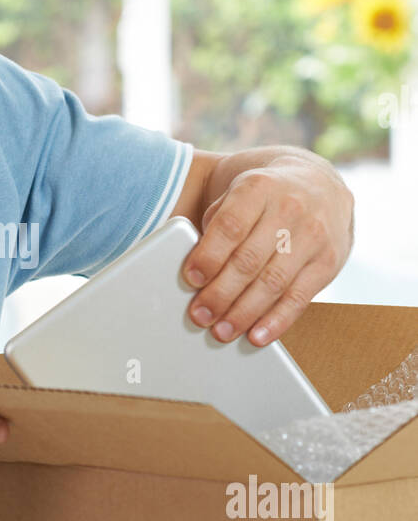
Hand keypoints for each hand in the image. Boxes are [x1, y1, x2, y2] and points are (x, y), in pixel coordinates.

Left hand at [180, 154, 353, 345]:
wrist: (319, 184)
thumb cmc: (266, 196)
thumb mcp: (239, 193)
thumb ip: (217, 223)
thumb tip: (197, 272)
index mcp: (259, 188)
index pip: (230, 226)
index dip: (209, 256)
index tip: (191, 279)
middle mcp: (289, 209)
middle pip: (249, 260)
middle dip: (221, 293)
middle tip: (200, 315)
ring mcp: (313, 236)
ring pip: (274, 282)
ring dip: (244, 313)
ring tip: (222, 331)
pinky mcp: (328, 261)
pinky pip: (300, 297)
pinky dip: (277, 320)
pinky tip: (257, 335)